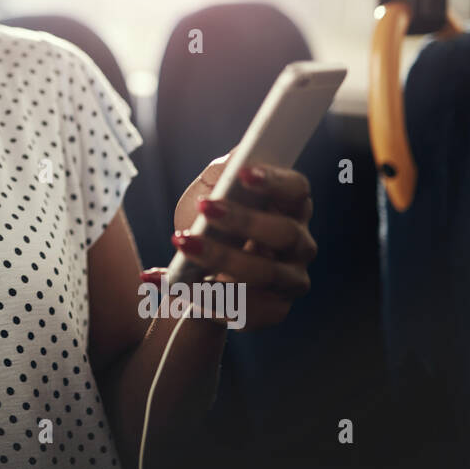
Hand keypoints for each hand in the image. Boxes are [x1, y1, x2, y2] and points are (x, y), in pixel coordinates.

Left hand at [149, 154, 315, 330]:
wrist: (193, 274)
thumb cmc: (209, 224)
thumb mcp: (209, 192)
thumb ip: (221, 175)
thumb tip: (235, 158)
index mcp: (290, 207)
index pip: (296, 189)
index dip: (274, 181)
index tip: (243, 173)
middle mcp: (299, 244)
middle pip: (283, 233)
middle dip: (243, 220)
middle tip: (205, 208)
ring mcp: (291, 280)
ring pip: (264, 273)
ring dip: (221, 258)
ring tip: (183, 243)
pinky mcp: (273, 310)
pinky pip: (245, 307)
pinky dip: (203, 294)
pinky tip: (169, 281)